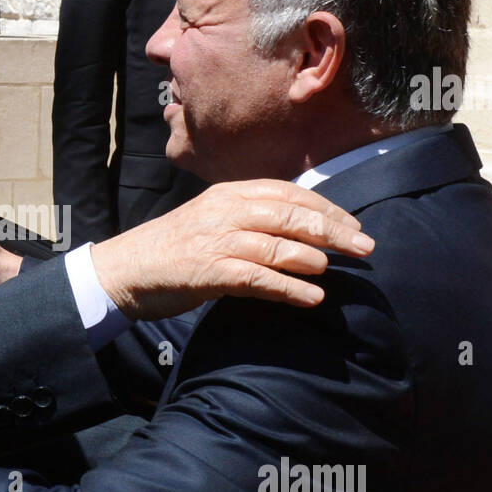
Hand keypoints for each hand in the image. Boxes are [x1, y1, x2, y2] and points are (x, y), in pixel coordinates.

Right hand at [89, 178, 374, 319]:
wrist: (126, 269)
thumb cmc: (175, 248)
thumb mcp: (213, 220)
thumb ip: (251, 218)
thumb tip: (301, 228)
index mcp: (230, 194)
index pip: (289, 193)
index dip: (326, 208)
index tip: (355, 224)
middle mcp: (226, 211)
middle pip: (290, 215)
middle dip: (333, 231)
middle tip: (365, 247)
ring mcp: (218, 241)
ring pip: (277, 245)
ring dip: (312, 258)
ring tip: (335, 269)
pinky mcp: (210, 272)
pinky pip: (259, 279)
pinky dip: (289, 288)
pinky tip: (312, 298)